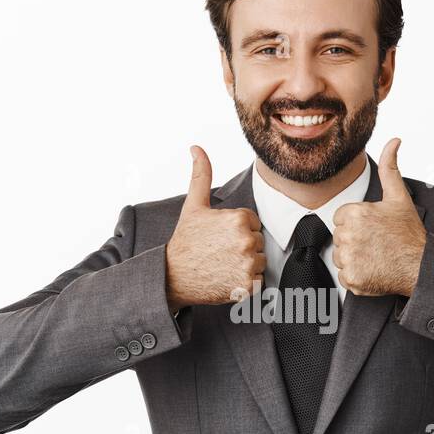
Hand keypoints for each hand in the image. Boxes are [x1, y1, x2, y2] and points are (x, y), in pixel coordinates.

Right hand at [165, 145, 266, 308]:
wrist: (173, 276)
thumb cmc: (185, 241)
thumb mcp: (193, 205)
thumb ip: (201, 174)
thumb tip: (196, 148)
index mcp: (238, 219)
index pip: (252, 223)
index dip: (237, 230)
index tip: (220, 237)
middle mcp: (246, 241)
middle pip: (258, 242)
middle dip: (243, 247)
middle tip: (220, 252)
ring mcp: (247, 264)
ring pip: (260, 262)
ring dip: (246, 265)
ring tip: (224, 265)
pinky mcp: (247, 286)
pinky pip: (259, 281)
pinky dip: (246, 283)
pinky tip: (228, 278)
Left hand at [332, 137, 425, 296]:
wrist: (419, 266)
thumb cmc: (409, 233)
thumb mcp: (399, 197)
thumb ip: (390, 167)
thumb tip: (394, 141)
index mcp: (355, 214)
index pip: (341, 218)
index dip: (357, 223)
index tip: (373, 228)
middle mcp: (348, 236)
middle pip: (339, 237)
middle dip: (355, 239)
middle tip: (377, 242)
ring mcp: (349, 259)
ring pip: (340, 256)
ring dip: (354, 257)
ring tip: (375, 255)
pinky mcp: (351, 278)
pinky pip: (344, 275)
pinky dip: (356, 275)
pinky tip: (372, 268)